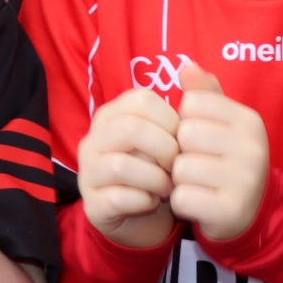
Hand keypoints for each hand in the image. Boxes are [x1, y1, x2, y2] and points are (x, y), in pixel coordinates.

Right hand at [78, 86, 179, 247]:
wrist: (150, 218)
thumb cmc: (164, 170)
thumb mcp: (180, 135)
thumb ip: (194, 101)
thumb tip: (190, 64)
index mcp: (114, 115)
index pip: (141, 101)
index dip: (170, 121)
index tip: (184, 141)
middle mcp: (95, 139)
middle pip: (130, 129)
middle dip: (164, 149)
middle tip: (178, 166)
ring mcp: (88, 172)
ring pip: (121, 165)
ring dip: (156, 178)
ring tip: (168, 187)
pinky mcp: (93, 205)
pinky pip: (117, 197)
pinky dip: (144, 200)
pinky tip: (154, 202)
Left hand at [169, 61, 267, 243]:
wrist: (252, 212)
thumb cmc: (228, 159)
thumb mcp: (223, 123)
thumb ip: (205, 93)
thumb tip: (186, 65)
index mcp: (249, 120)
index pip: (191, 104)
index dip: (186, 122)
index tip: (201, 139)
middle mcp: (252, 147)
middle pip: (183, 135)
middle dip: (181, 152)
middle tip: (197, 164)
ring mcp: (244, 180)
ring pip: (180, 168)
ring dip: (180, 180)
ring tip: (198, 184)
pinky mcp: (230, 210)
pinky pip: (182, 198)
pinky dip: (182, 202)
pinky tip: (199, 202)